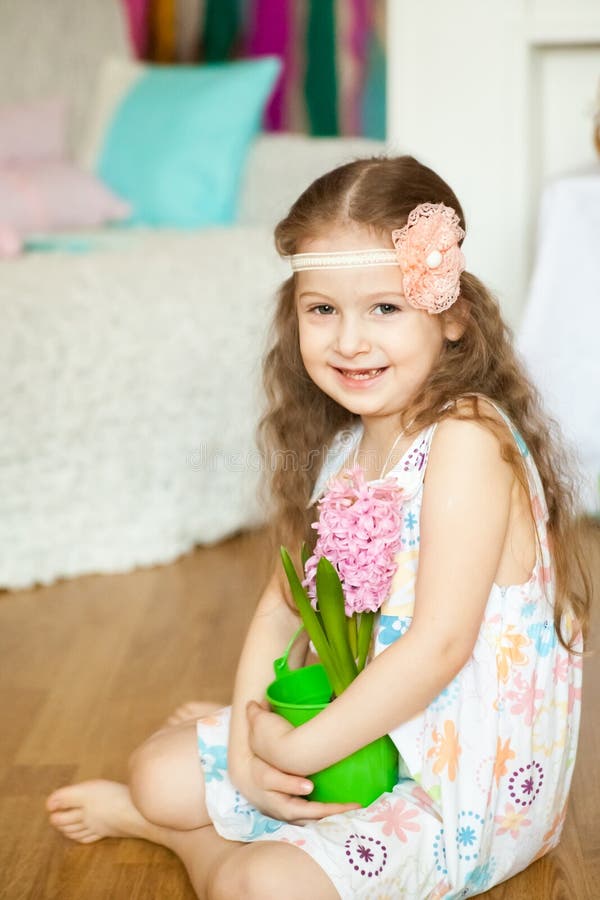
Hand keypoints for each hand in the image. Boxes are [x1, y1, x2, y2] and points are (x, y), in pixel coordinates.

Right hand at [235, 700, 360, 823]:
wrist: (251, 781)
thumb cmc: (260, 754)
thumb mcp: (258, 736)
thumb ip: (258, 718)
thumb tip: (253, 702)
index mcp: (263, 779)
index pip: (274, 784)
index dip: (290, 784)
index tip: (309, 785)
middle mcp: (273, 800)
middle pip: (295, 809)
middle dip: (318, 808)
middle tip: (340, 804)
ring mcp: (284, 811)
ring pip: (307, 817)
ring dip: (329, 814)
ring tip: (353, 807)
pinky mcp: (295, 815)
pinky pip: (313, 818)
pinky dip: (329, 815)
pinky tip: (349, 809)